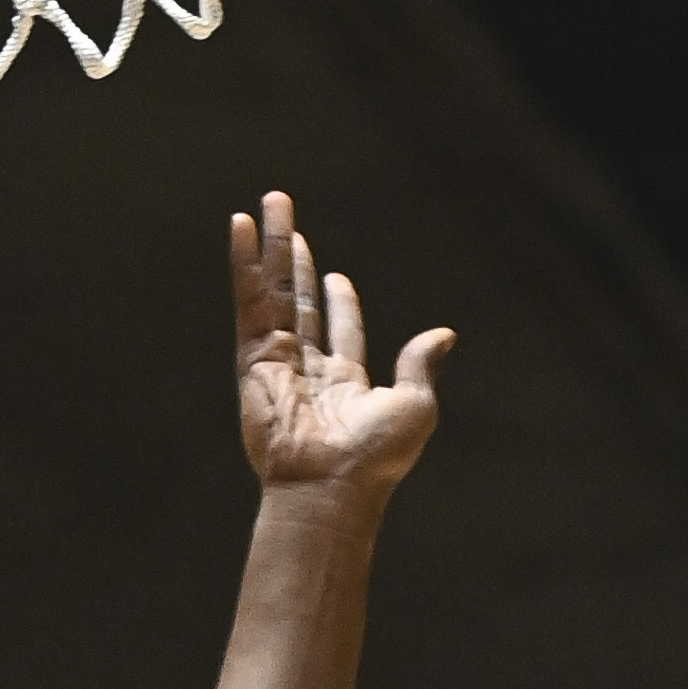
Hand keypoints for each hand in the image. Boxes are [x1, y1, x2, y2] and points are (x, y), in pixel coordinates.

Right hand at [232, 191, 453, 499]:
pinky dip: (245, 263)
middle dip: (295, 263)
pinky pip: (248, 300)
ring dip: (270, 247)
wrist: (331, 484)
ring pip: (273, 292)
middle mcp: (307, 370)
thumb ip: (420, 365)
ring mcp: (277, 362)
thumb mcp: (414, 405)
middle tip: (291, 222)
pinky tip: (243, 226)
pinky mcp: (252, 358)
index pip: (340, 333)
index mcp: (345, 385)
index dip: (340, 305)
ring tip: (271, 204)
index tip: (336, 279)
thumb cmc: (375, 457)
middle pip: (299, 302)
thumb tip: (444, 335)